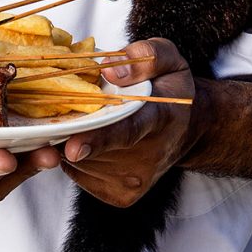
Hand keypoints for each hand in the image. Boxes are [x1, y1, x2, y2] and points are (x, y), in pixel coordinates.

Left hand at [59, 38, 204, 207]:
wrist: (186, 130)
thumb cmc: (170, 89)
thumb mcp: (169, 59)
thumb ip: (146, 56)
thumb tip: (109, 70)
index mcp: (160, 117)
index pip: (128, 130)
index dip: (99, 139)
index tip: (73, 148)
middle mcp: (149, 156)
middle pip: (96, 147)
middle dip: (72, 132)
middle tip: (64, 113)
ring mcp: (135, 180)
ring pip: (81, 161)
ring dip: (74, 140)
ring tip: (92, 124)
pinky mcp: (121, 195)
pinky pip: (80, 173)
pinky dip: (77, 156)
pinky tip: (93, 141)